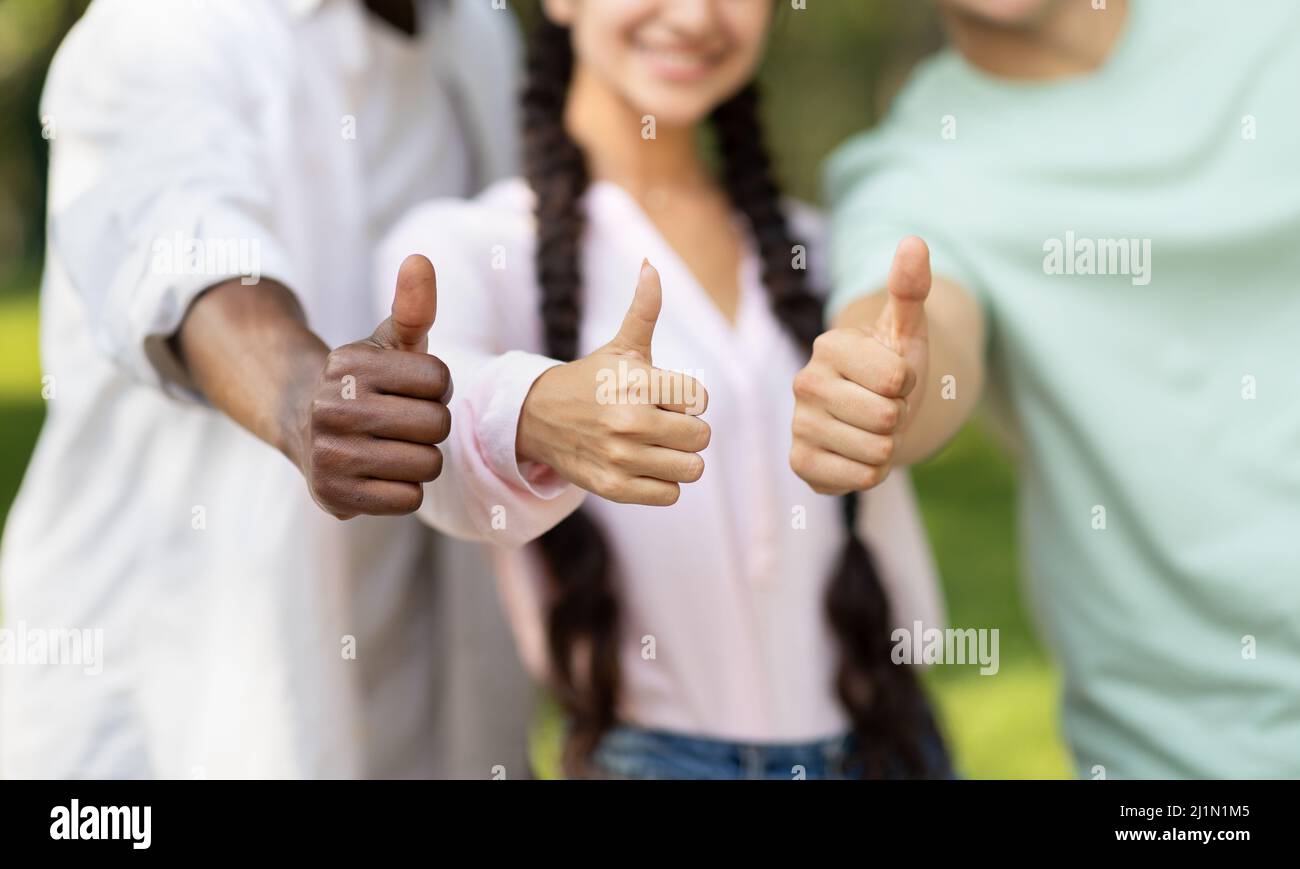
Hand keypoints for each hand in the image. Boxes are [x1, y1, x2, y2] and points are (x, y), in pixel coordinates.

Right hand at [294, 254, 451, 518]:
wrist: (303, 425)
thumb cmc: (367, 382)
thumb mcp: (389, 342)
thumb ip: (413, 306)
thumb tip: (420, 259)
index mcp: (351, 364)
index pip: (440, 379)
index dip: (437, 387)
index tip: (413, 389)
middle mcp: (332, 407)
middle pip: (437, 424)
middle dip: (432, 425)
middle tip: (405, 422)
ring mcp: (329, 453)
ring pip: (427, 464)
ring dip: (421, 459)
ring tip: (394, 447)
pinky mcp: (333, 495)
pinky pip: (408, 499)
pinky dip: (405, 490)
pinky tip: (383, 474)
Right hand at [517, 260, 709, 506]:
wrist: (538, 419)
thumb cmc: (593, 379)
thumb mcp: (620, 346)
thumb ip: (644, 309)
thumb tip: (650, 265)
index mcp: (637, 382)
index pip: (700, 400)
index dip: (688, 400)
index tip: (666, 398)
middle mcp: (629, 421)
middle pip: (701, 437)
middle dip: (687, 430)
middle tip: (661, 423)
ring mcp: (620, 457)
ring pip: (691, 469)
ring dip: (679, 460)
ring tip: (655, 447)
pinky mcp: (613, 487)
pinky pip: (669, 495)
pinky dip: (663, 484)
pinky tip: (643, 466)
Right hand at [790, 237, 930, 494]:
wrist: (875, 411)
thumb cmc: (892, 366)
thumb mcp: (906, 328)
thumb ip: (910, 288)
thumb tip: (915, 242)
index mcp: (828, 346)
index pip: (895, 378)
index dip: (908, 382)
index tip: (895, 378)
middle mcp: (804, 383)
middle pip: (885, 417)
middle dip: (899, 417)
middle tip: (885, 406)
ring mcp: (799, 425)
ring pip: (875, 451)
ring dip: (888, 446)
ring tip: (874, 430)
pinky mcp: (800, 463)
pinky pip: (856, 478)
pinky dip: (871, 472)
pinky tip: (860, 454)